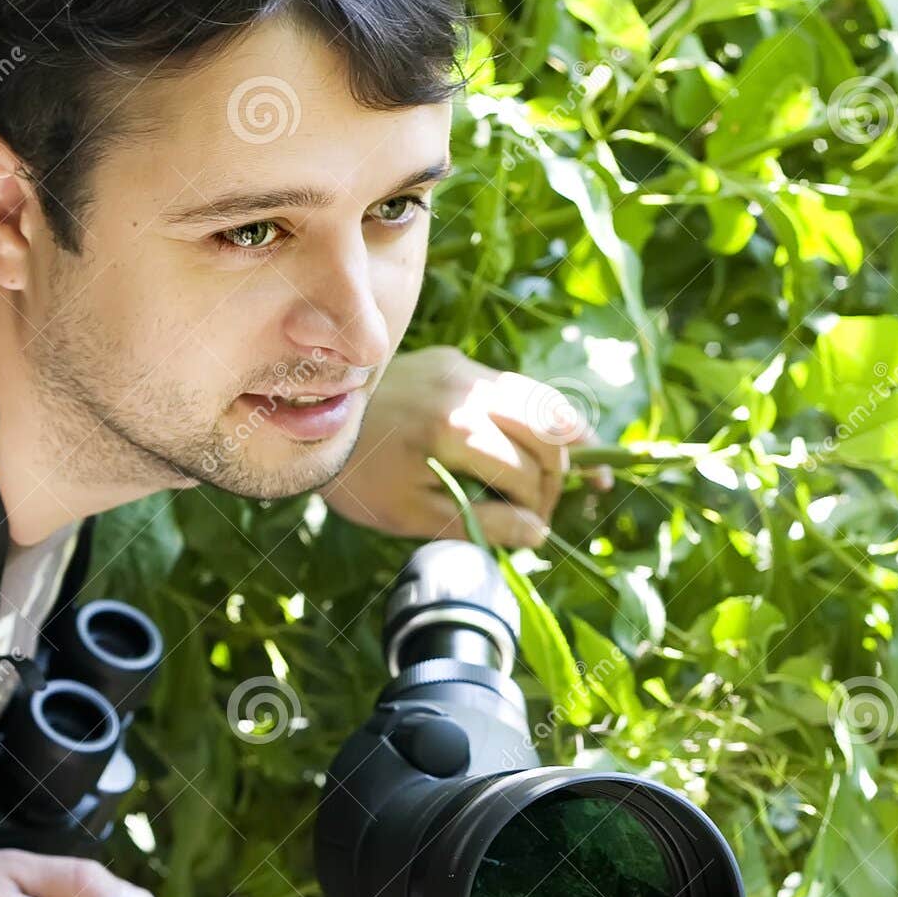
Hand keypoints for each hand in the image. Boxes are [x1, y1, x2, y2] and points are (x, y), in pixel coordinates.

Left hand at [323, 346, 612, 545]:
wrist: (313, 424)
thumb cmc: (360, 479)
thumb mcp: (414, 516)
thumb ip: (480, 524)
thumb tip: (538, 535)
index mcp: (456, 433)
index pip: (526, 474)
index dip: (537, 508)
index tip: (532, 531)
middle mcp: (467, 391)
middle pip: (547, 433)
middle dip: (558, 475)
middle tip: (549, 507)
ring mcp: (461, 370)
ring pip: (539, 400)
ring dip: (564, 439)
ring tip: (584, 470)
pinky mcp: (453, 361)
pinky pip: (511, 386)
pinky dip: (537, 413)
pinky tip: (551, 437)